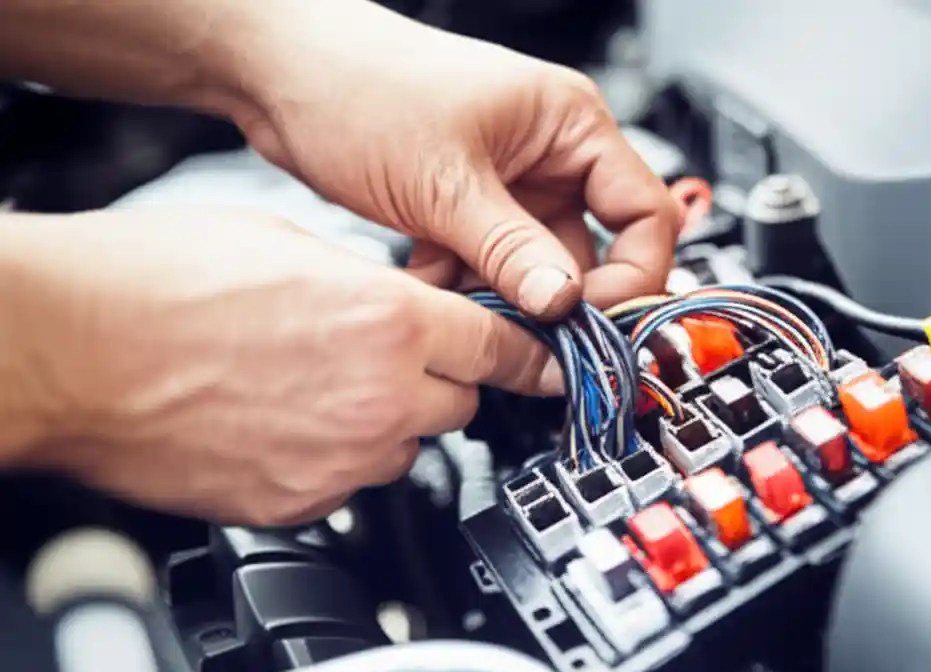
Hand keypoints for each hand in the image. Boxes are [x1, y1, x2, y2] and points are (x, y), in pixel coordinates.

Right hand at [2, 208, 555, 525]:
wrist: (75, 352)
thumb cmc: (159, 286)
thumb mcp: (291, 244)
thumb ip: (367, 284)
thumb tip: (395, 301)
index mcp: (389, 320)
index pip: (504, 347)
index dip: (531, 353)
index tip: (550, 360)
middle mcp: (380, 396)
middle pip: (463, 401)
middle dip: (444, 379)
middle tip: (395, 355)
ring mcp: (342, 458)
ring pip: (409, 444)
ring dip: (390, 420)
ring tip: (320, 386)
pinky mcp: (302, 503)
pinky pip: (353, 483)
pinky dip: (338, 458)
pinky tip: (287, 422)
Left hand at [226, 1, 680, 317]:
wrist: (278, 72)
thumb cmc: (360, 84)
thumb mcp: (446, 183)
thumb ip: (512, 254)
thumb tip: (565, 308)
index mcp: (570, 124)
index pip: (645, 214)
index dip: (630, 275)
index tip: (591, 320)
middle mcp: (549, 151)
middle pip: (589, 248)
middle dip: (548, 293)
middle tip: (523, 333)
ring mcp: (508, 179)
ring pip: (532, 265)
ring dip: (496, 293)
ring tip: (453, 297)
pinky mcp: (467, 203)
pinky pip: (489, 263)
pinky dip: (461, 282)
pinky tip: (424, 277)